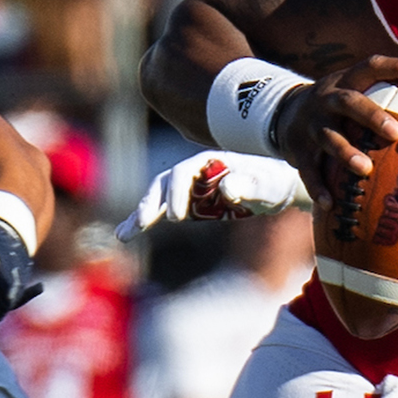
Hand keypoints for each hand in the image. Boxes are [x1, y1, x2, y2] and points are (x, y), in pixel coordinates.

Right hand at [117, 152, 303, 240]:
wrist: (273, 187)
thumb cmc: (270, 182)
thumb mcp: (264, 184)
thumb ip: (247, 184)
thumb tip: (226, 189)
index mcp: (209, 162)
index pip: (182, 173)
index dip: (177, 194)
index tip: (178, 219)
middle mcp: (193, 172)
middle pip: (163, 184)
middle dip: (151, 203)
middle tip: (144, 223)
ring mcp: (188, 188)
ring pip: (158, 198)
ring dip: (141, 215)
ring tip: (124, 235)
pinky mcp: (188, 204)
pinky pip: (162, 211)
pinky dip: (144, 221)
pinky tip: (125, 234)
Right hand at [272, 55, 397, 209]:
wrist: (285, 112)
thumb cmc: (341, 105)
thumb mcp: (357, 88)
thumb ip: (390, 91)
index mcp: (348, 81)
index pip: (372, 66)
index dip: (396, 68)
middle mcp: (328, 99)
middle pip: (349, 103)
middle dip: (371, 116)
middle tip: (395, 132)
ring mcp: (311, 124)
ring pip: (328, 137)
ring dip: (346, 152)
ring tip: (364, 169)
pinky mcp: (297, 150)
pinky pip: (308, 170)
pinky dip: (318, 187)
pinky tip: (331, 204)